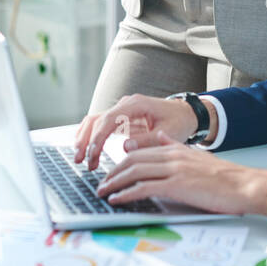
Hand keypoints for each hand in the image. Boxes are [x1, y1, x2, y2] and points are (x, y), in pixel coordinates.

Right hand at [73, 93, 197, 170]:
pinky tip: (86, 150)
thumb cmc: (179, 122)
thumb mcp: (168, 133)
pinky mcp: (121, 118)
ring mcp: (122, 110)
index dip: (98, 138)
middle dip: (86, 140)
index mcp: (136, 104)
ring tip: (80, 158)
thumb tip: (125, 147)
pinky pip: (101, 125)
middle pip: (97, 119)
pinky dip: (91, 137)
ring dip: (85, 139)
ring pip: (95, 121)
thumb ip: (147, 140)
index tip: (93, 154)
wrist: (186, 113)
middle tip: (81, 160)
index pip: (109, 119)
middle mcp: (125, 104)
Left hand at [94, 130, 266, 215]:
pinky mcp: (177, 185)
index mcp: (175, 150)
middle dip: (113, 172)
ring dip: (114, 182)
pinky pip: (144, 188)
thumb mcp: (198, 156)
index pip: (140, 152)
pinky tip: (117, 199)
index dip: (122, 162)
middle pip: (132, 160)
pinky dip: (126, 193)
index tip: (111, 172)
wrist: (244, 185)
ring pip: (134, 172)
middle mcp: (172, 156)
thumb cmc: (225, 177)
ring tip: (102, 192)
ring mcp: (174, 170)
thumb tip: (162, 138)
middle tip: (101, 183)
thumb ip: (177, 147)